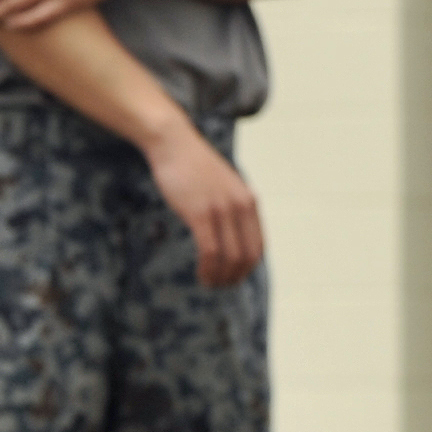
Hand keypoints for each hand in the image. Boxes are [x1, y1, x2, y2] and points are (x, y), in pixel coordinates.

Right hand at [142, 127, 263, 289]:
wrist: (174, 144)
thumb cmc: (193, 167)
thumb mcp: (222, 186)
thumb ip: (230, 207)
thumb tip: (229, 234)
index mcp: (249, 202)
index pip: (258, 247)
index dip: (246, 269)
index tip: (231, 278)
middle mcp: (241, 206)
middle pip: (246, 257)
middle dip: (234, 278)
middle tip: (219, 287)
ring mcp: (222, 209)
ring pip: (229, 257)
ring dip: (220, 277)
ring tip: (208, 284)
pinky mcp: (200, 213)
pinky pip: (210, 251)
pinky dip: (207, 269)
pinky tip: (201, 275)